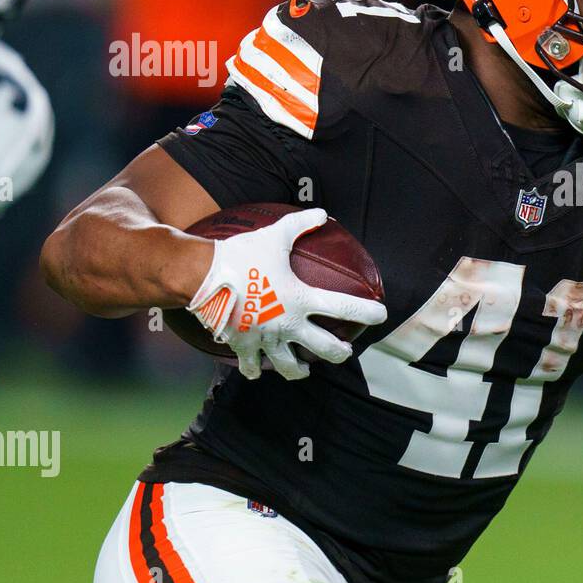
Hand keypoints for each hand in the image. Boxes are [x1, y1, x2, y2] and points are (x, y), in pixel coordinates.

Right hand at [186, 207, 386, 379]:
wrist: (201, 277)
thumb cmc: (241, 255)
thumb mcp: (275, 235)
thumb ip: (300, 224)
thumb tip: (321, 212)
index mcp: (302, 299)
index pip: (346, 308)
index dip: (368, 312)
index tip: (381, 314)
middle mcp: (289, 324)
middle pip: (326, 348)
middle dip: (340, 352)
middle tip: (346, 350)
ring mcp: (266, 338)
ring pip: (290, 366)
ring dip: (300, 370)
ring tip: (305, 368)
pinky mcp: (243, 345)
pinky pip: (252, 366)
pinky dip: (255, 369)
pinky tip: (257, 370)